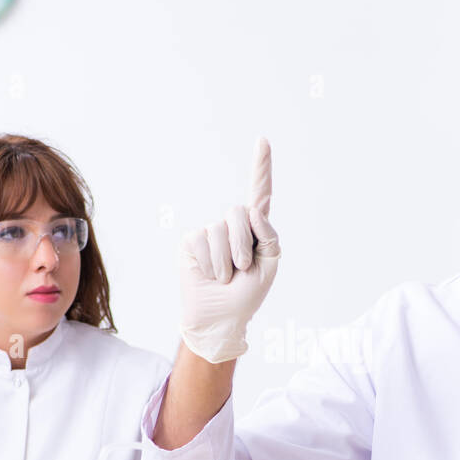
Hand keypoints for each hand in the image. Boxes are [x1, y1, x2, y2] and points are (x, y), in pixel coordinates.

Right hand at [177, 137, 280, 363]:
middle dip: (242, 245)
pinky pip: (201, 242)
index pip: (260, 193)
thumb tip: (254, 209)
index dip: (260, 167)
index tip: (262, 140)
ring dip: (226, 262)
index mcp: (254, 229)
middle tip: (240, 269)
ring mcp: (209, 232)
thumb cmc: (247, 294)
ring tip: (225, 277)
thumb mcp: (269, 266)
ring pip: (219, 231)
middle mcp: (231, 225)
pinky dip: (210, 265)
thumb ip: (268, 236)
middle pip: (238, 212)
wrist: (220, 318)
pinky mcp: (190, 243)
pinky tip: (209, 276)